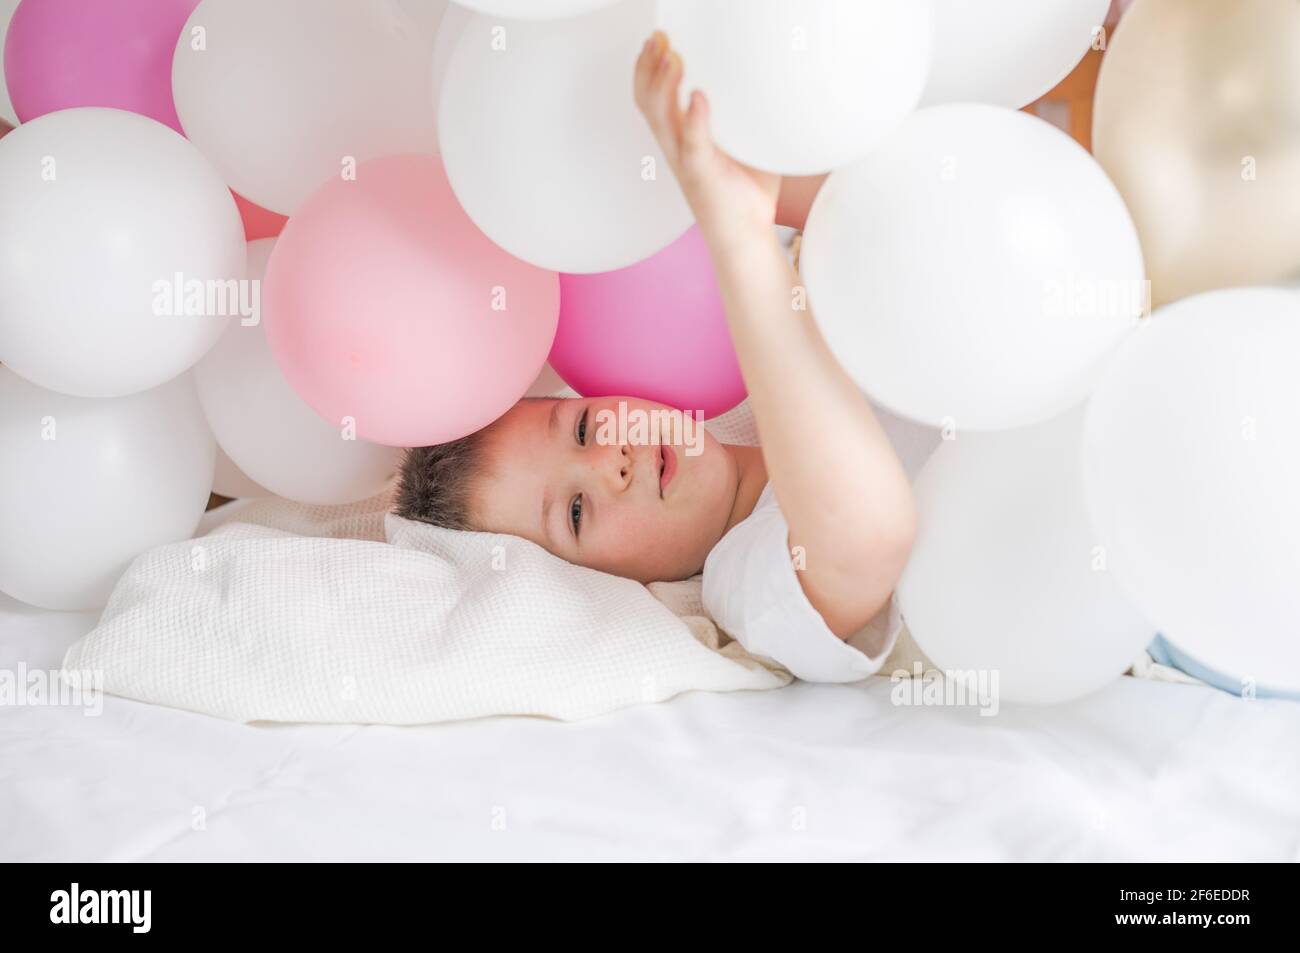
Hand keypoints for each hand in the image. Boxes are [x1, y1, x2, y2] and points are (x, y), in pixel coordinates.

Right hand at [634, 32, 780, 249]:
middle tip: (660, 38)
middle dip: (649, 67)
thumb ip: (748, 115)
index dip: (648, 66)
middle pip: (646, 101)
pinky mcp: (701, 175)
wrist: (745, 237)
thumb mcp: (745, 144)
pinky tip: (699, 98)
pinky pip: (693, 144)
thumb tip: (774, 82)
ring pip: (661, 118)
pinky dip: (695, 120)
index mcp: (680, 137)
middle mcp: (675, 147)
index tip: (659, 38)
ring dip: (665, 85)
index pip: (650, 96)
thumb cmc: (746, 192)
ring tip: (675, 59)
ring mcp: (685, 161)